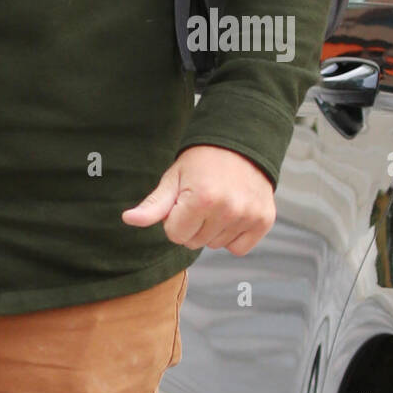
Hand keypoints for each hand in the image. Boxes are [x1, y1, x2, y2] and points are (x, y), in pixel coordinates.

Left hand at [120, 145, 275, 254]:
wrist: (239, 144)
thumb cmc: (201, 162)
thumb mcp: (173, 178)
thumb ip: (153, 204)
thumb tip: (128, 220)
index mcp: (201, 199)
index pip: (175, 235)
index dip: (174, 218)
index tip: (183, 200)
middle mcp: (228, 209)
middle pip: (194, 243)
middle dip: (192, 225)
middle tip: (201, 199)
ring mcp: (248, 216)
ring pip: (216, 245)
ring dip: (212, 230)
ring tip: (218, 202)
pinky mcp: (264, 221)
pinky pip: (239, 248)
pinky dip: (233, 236)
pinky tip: (232, 213)